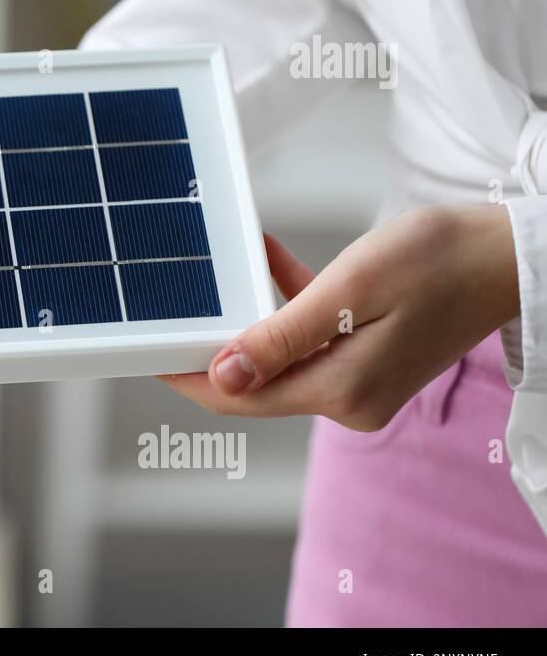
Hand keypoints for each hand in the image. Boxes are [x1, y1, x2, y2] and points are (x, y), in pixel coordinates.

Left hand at [160, 204, 519, 430]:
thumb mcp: (350, 289)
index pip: (239, 397)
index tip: (145, 352)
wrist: (511, 256)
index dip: (186, 376)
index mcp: (342, 389)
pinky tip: (269, 256)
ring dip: (250, 317)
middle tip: (167, 312)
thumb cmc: (440, 259)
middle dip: (210, 349)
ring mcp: (361, 382)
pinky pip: (311, 336)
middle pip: (254, 381)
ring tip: (214, 279)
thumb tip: (223, 374)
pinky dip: (288, 303)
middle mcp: (349, 399)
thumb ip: (283, 335)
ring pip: (279, 356)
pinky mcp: (370, 359)